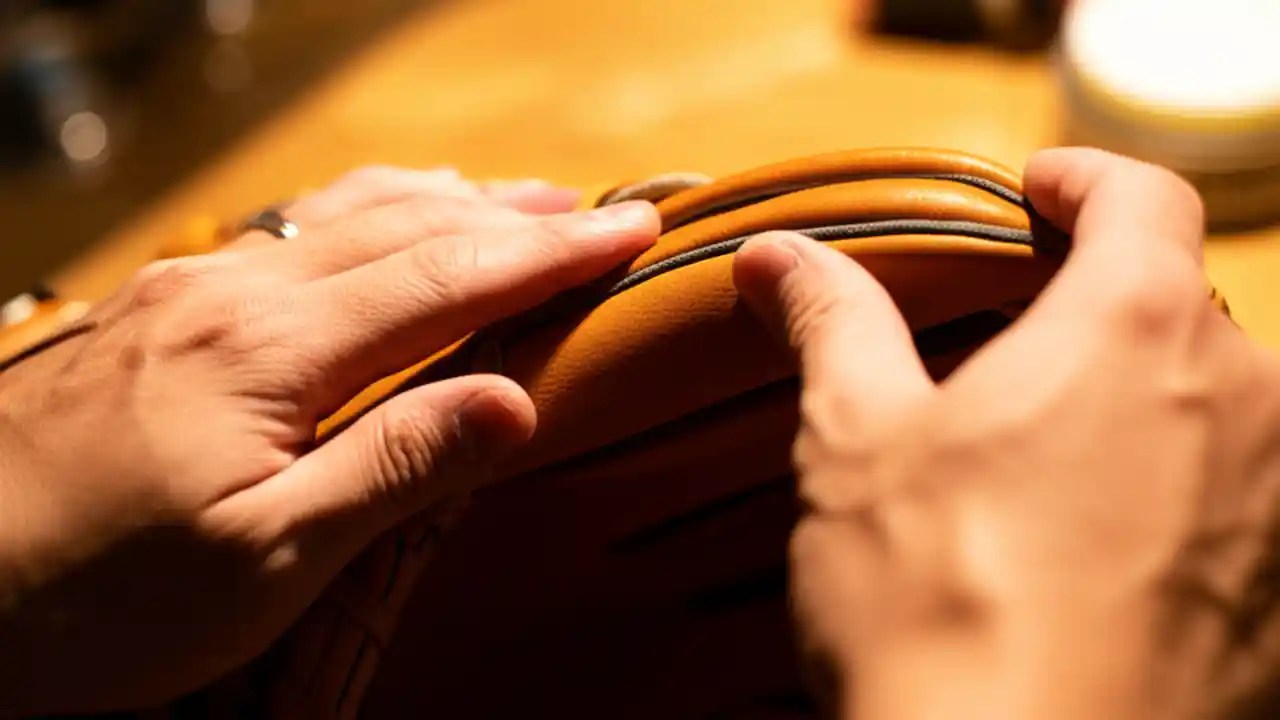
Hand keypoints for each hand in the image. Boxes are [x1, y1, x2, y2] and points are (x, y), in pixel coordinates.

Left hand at [0, 165, 658, 714]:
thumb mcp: (262, 560)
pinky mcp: (154, 310)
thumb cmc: (97, 598)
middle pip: (404, 225)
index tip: (632, 228)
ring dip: (442, 201)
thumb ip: (394, 469)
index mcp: (272, 348)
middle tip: (597, 209)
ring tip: (510, 197)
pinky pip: (287, 234)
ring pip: (342, 215)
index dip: (550, 252)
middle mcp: (233, 292)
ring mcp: (186, 291)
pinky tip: (373, 222)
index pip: (449, 277)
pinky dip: (362, 214)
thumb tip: (517, 400)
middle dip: (513, 213)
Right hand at [733, 148, 1279, 719]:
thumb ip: (832, 323)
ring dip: (1136, 398)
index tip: (1034, 189)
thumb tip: (778, 257)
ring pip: (1214, 404)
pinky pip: (1235, 500)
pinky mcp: (1279, 597)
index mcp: (1132, 330)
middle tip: (1009, 331)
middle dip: (1097, 296)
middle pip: (1178, 301)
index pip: (1138, 199)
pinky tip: (1087, 544)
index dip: (1080, 179)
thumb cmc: (936, 607)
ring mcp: (1274, 503)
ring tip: (1041, 447)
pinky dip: (1170, 487)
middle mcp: (1242, 400)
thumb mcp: (857, 441)